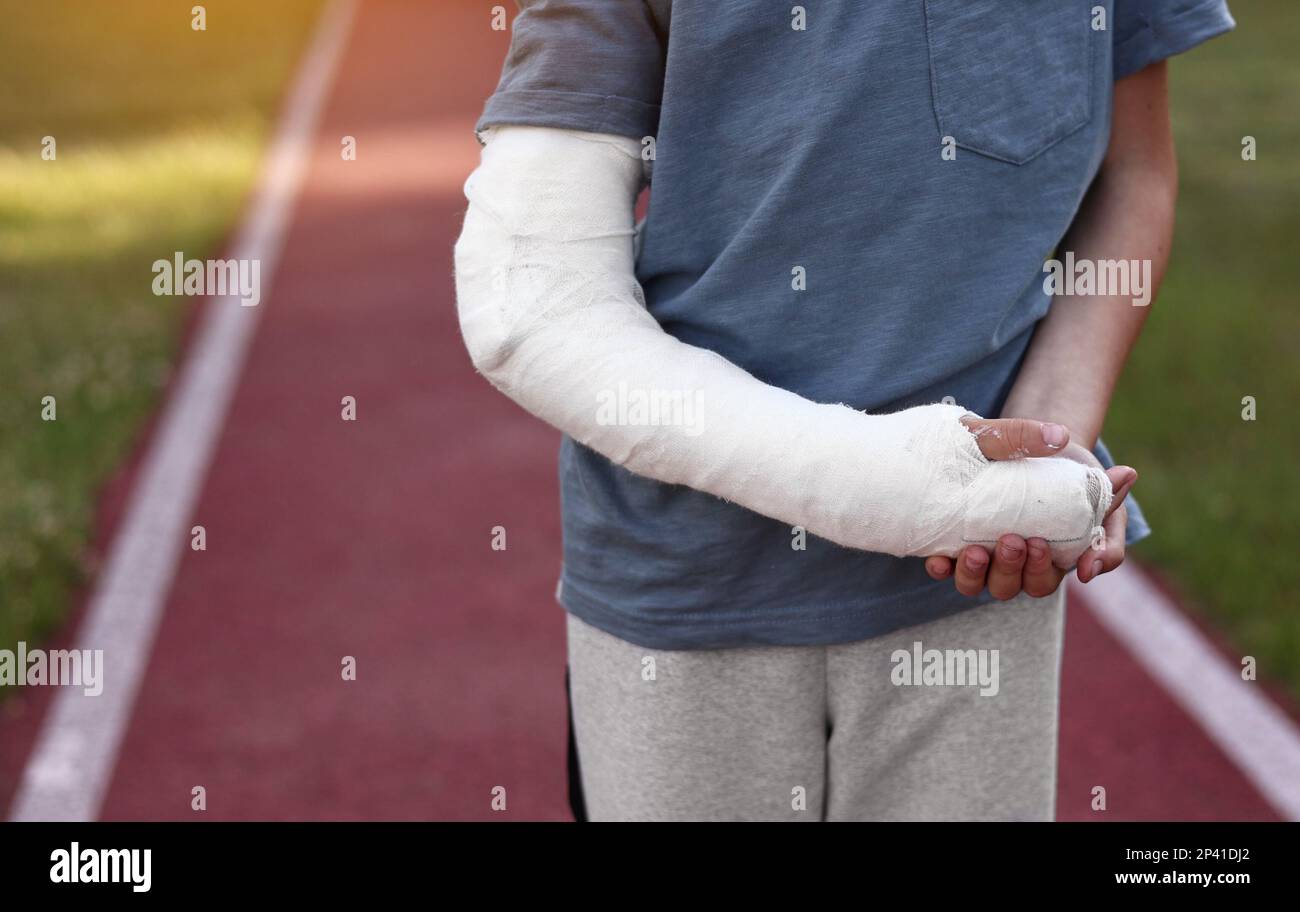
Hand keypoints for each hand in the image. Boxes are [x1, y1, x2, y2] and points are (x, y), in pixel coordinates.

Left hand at [923, 417, 1137, 598]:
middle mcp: (1012, 564)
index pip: (1043, 581)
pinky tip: (938, 558)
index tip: (1039, 541)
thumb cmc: (1067, 472)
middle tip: (1011, 539)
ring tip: (974, 550)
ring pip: (975, 585)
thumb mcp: (1092, 486)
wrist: (1030, 443)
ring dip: (974, 574)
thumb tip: (1114, 515)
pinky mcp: (953, 542)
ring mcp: (982, 555)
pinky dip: (941, 567)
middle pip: (1009, 587)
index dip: (1040, 570)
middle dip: (1010, 568)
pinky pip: (944, 566)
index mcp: (1048, 560)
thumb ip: (1109, 501)